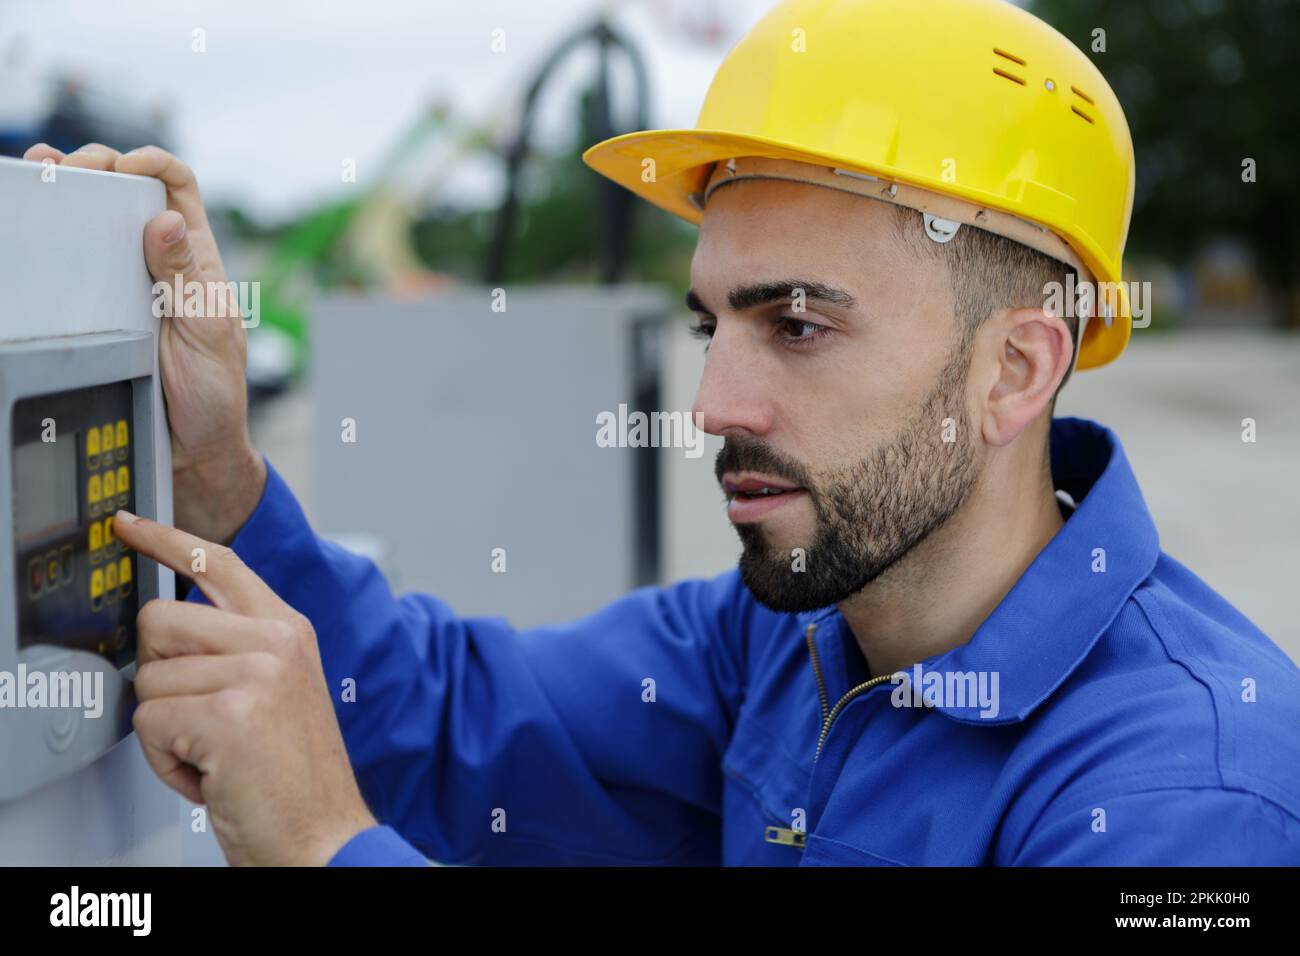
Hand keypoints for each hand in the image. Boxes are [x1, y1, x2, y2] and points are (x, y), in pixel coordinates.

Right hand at [22, 142, 264, 543]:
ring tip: (39, 173)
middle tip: (66, 169)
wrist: (192, 450)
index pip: (180, 188)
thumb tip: (166, 220)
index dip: (153, 162)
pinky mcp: (104, 309)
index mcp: (197, 262)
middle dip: (98, 165)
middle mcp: (162, 264)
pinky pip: (79, 264)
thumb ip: (183, 279)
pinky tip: (33, 220)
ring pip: (99, 222)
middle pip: (130, 192)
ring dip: (68, 190)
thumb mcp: (204, 334)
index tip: (123, 164)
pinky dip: (54, 234)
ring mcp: (130, 285)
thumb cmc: (212, 395)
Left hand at [113, 509, 376, 865]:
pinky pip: (150, 724)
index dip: (165, 539)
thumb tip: (166, 630)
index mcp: (289, 630)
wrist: (327, 837)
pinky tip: (212, 773)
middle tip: (198, 717)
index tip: (128, 525)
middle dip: (159, 675)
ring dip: (167, 731)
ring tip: (215, 754)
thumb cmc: (297, 778)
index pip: (218, 562)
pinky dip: (166, 762)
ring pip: (148, 680)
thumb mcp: (279, 692)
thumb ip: (237, 649)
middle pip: (159, 620)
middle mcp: (277, 641)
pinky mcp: (230, 714)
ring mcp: (256, 674)